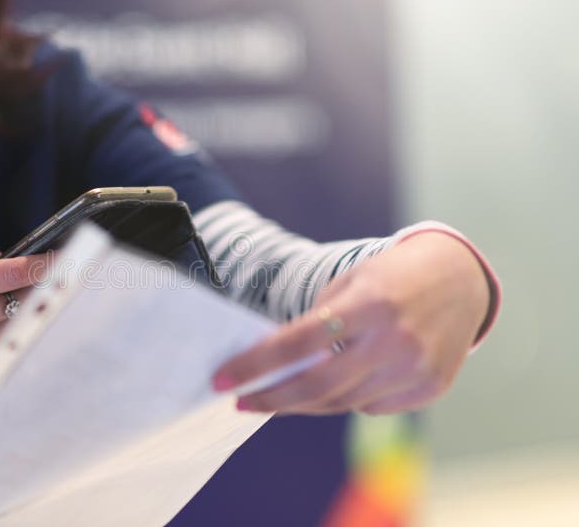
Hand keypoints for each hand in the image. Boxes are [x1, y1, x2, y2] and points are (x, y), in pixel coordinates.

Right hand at [0, 224, 48, 403]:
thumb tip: (5, 253)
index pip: (16, 273)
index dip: (47, 265)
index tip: (68, 258)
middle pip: (29, 300)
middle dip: (44, 287)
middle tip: (58, 278)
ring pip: (25, 325)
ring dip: (33, 312)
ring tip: (32, 301)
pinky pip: (12, 347)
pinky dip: (18, 334)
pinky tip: (14, 325)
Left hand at [212, 231, 490, 414]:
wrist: (460, 279)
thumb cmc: (392, 276)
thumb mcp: (351, 282)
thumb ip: (316, 322)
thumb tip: (274, 365)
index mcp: (370, 303)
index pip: (297, 343)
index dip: (255, 365)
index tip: (222, 380)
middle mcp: (396, 340)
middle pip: (317, 386)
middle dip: (270, 397)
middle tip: (240, 401)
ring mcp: (416, 369)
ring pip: (342, 403)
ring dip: (302, 403)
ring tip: (276, 395)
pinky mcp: (430, 388)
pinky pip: (371, 406)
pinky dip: (345, 399)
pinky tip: (333, 386)